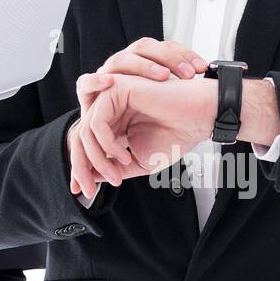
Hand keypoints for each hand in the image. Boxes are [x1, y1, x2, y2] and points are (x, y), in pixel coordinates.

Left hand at [69, 74, 218, 200]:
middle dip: (81, 166)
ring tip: (116, 175)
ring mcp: (111, 98)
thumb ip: (113, 167)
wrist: (199, 118)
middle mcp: (109, 109)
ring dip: (98, 159)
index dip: (81, 167)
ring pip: (85, 131)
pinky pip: (97, 121)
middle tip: (88, 189)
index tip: (82, 191)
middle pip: (80, 137)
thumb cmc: (176, 135)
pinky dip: (106, 144)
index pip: (87, 144)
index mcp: (114, 122)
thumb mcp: (139, 161)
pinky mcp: (115, 89)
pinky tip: (124, 156)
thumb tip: (89, 177)